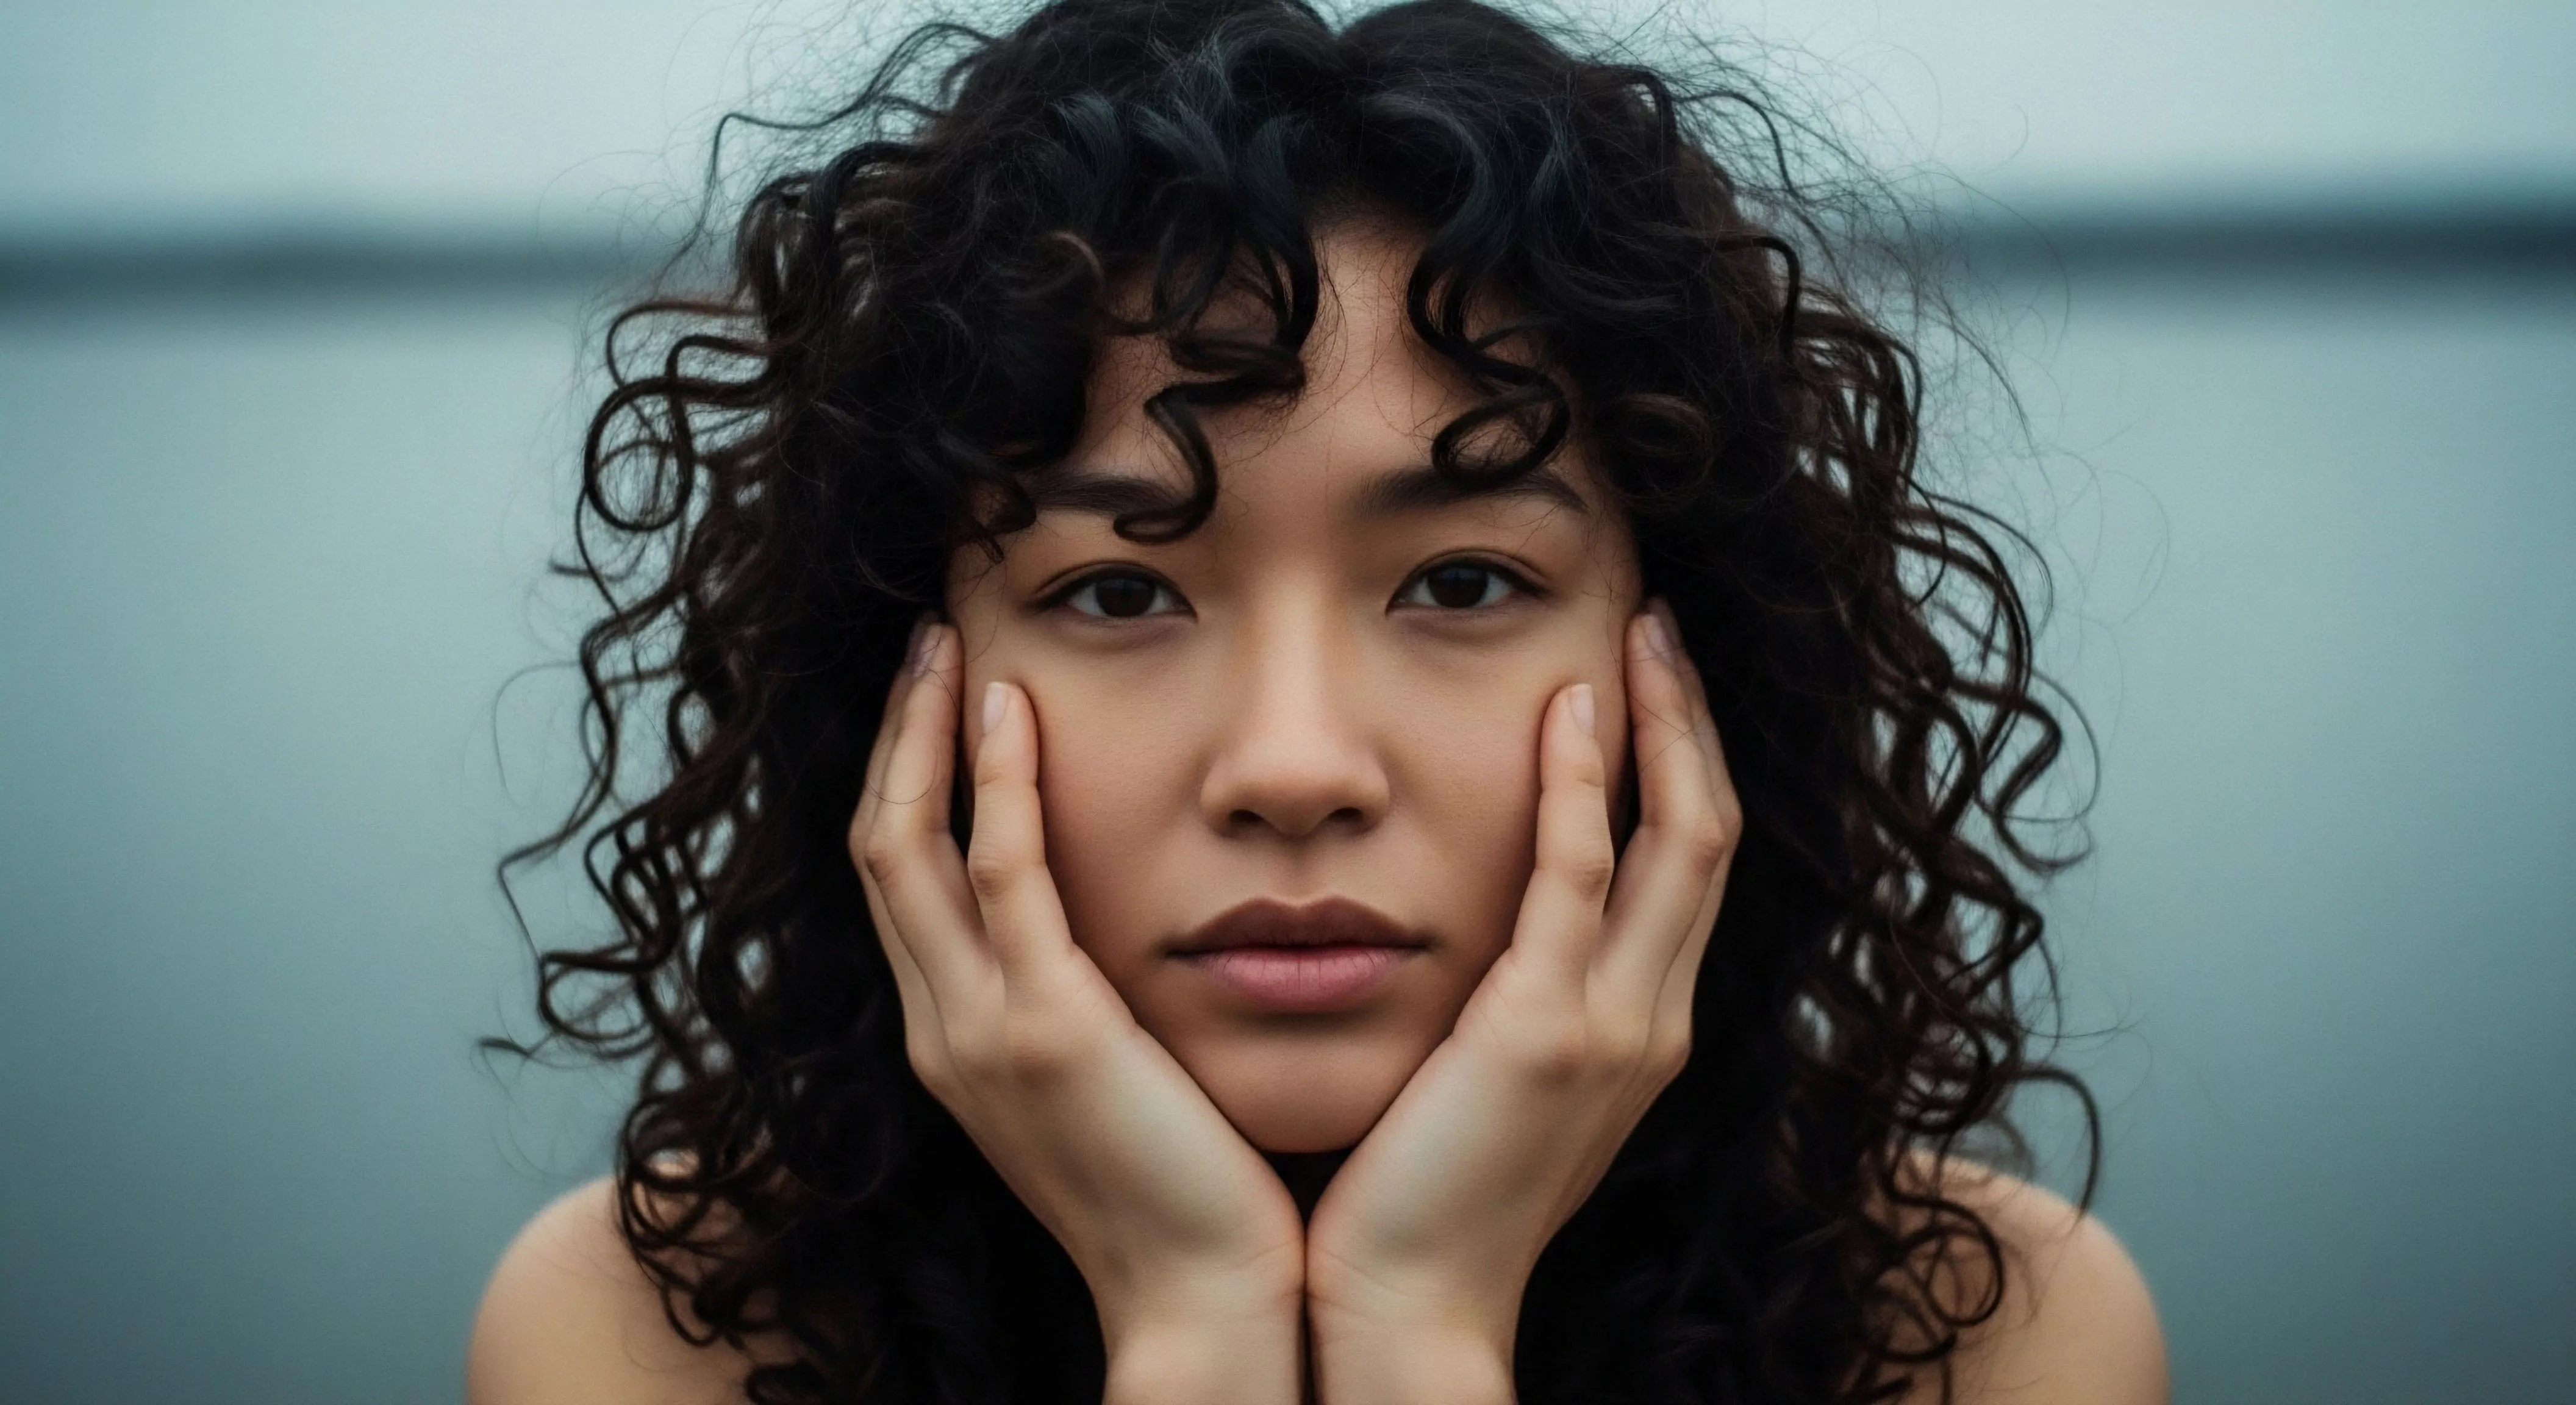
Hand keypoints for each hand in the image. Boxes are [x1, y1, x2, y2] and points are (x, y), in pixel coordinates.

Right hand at [850, 620, 1304, 1402]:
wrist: (1208, 1303)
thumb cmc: (1185, 1192)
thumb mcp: (1110, 1083)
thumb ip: (1085, 1005)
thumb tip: (1112, 932)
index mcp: (956, 1040)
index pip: (900, 881)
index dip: (905, 780)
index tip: (938, 695)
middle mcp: (943, 1029)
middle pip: (877, 848)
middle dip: (894, 737)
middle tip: (923, 640)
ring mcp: (980, 1031)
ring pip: (908, 846)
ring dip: (923, 733)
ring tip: (948, 643)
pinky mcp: (1046, 1029)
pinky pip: (997, 874)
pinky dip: (994, 781)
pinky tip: (1011, 705)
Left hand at [1303, 602, 1740, 1403]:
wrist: (1406, 1307)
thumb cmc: (1426, 1195)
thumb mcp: (1497, 1085)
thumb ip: (1520, 1003)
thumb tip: (1492, 930)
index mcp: (1642, 1030)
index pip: (1691, 867)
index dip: (1686, 765)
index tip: (1653, 680)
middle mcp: (1654, 1021)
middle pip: (1711, 835)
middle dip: (1695, 722)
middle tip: (1664, 626)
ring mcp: (1614, 1027)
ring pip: (1679, 840)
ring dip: (1663, 725)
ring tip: (1638, 634)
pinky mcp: (1547, 1030)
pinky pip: (1586, 877)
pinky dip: (1588, 784)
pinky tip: (1568, 708)